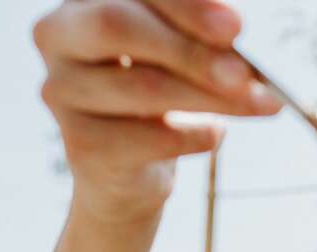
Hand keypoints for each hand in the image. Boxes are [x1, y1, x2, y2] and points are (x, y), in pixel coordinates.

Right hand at [34, 0, 282, 223]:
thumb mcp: (176, 50)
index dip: (184, 4)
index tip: (235, 27)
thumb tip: (234, 30)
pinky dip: (194, 136)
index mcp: (83, 0)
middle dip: (190, 49)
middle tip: (244, 72)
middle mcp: (58, 38)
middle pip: (118, 27)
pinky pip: (148, 138)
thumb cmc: (157, 92)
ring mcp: (61, 92)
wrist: (127, 170)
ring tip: (258, 103)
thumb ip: (196, 32)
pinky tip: (216, 134)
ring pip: (141, 88)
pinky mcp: (81, 145)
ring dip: (210, 97)